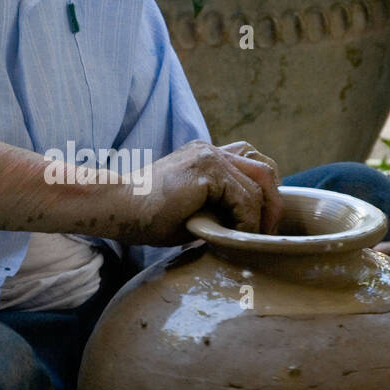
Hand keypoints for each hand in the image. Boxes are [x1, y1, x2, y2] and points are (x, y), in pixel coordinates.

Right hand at [108, 138, 282, 246]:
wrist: (115, 207)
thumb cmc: (144, 217)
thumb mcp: (190, 211)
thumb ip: (217, 210)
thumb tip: (247, 232)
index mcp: (206, 156)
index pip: (252, 165)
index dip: (264, 195)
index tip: (261, 226)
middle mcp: (210, 150)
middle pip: (264, 167)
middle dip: (273, 202)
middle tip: (269, 233)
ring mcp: (209, 156)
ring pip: (259, 183)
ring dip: (261, 215)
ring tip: (253, 239)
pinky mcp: (206, 170)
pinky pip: (244, 197)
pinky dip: (247, 220)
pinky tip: (236, 237)